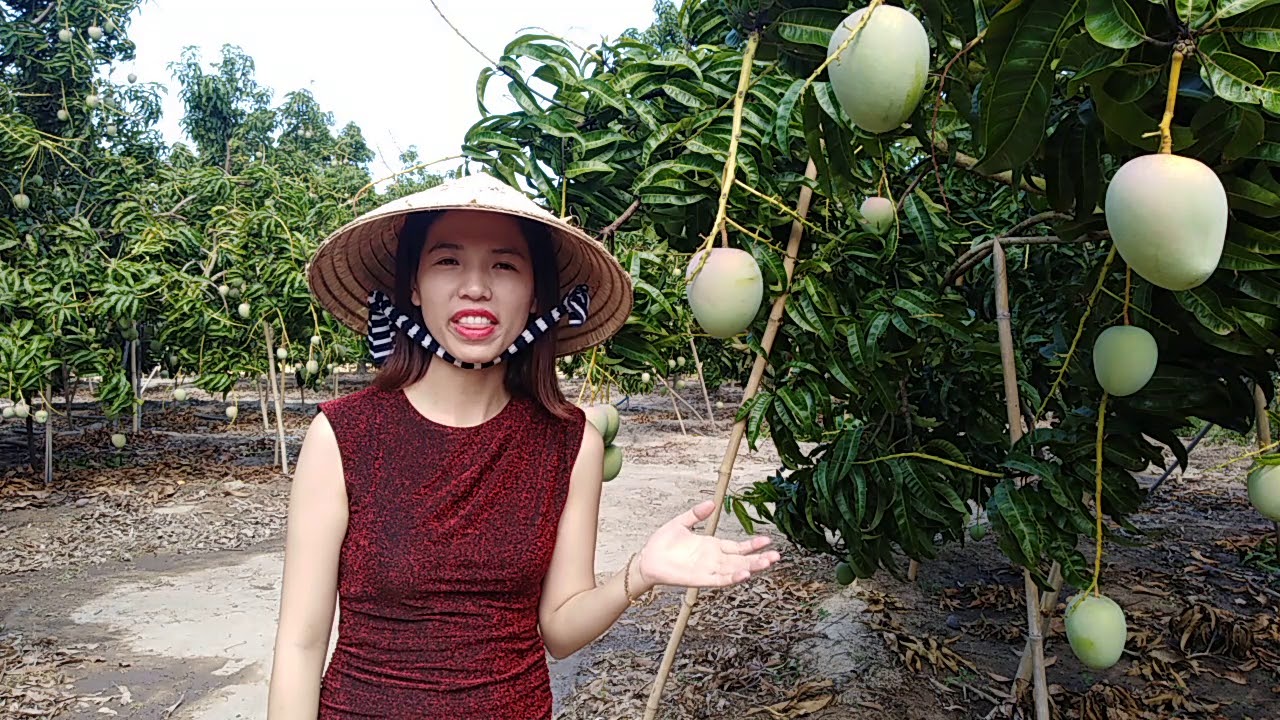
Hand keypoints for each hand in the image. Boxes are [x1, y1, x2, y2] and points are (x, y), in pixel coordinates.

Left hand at [635, 500, 780, 590]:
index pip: (738, 546)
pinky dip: (732, 577)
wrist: (647, 559)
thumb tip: (711, 502)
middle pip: (742, 560)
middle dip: (759, 558)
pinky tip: (744, 574)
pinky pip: (719, 579)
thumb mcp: (681, 523)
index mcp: (712, 546)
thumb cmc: (662, 543)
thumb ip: (696, 514)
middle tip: (777, 556)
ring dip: (751, 568)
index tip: (768, 540)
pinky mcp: (700, 579)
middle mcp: (714, 560)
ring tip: (767, 563)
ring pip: (735, 570)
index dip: (753, 545)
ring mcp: (708, 570)